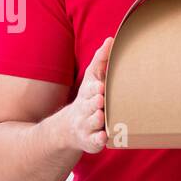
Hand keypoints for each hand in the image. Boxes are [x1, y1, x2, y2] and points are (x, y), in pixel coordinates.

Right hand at [59, 36, 113, 153]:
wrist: (70, 127)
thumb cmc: (88, 97)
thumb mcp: (92, 78)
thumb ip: (101, 60)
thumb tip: (111, 39)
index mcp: (87, 93)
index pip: (89, 89)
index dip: (94, 88)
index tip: (100, 86)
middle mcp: (85, 109)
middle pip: (89, 105)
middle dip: (94, 102)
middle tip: (100, 99)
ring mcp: (86, 125)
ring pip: (91, 122)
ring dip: (96, 119)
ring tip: (101, 115)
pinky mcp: (90, 141)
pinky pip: (94, 141)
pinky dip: (98, 139)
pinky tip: (103, 137)